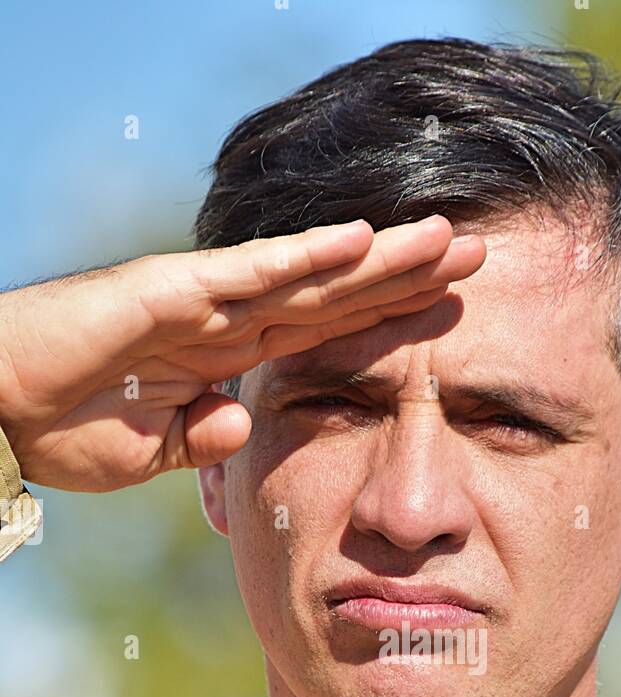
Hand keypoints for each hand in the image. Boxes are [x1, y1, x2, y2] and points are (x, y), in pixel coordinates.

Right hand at [0, 216, 484, 491]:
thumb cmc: (61, 430)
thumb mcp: (152, 452)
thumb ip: (200, 440)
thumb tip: (241, 426)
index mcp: (228, 358)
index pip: (327, 334)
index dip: (389, 320)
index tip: (451, 313)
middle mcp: (225, 320)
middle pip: (335, 294)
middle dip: (406, 276)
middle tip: (479, 256)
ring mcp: (200, 300)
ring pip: (307, 273)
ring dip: (377, 256)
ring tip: (447, 238)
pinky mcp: (167, 292)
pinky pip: (245, 275)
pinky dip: (301, 258)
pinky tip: (359, 242)